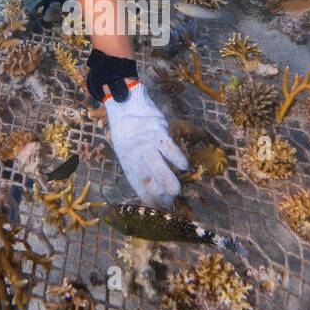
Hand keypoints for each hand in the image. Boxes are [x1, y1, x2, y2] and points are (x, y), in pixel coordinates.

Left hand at [104, 82, 187, 207]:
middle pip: (148, 178)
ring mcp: (146, 142)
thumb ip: (135, 161)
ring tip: (176, 192)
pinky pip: (169, 147)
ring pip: (159, 166)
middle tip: (169, 202)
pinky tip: (184, 166)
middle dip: (159, 193)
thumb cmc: (126, 127)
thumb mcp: (125, 146)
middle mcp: (135, 153)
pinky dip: (177, 157)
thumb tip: (149, 181)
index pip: (137, 183)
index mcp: (126, 159)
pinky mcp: (157, 131)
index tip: (156, 206)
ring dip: (168, 180)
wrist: (125, 102)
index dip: (147, 196)